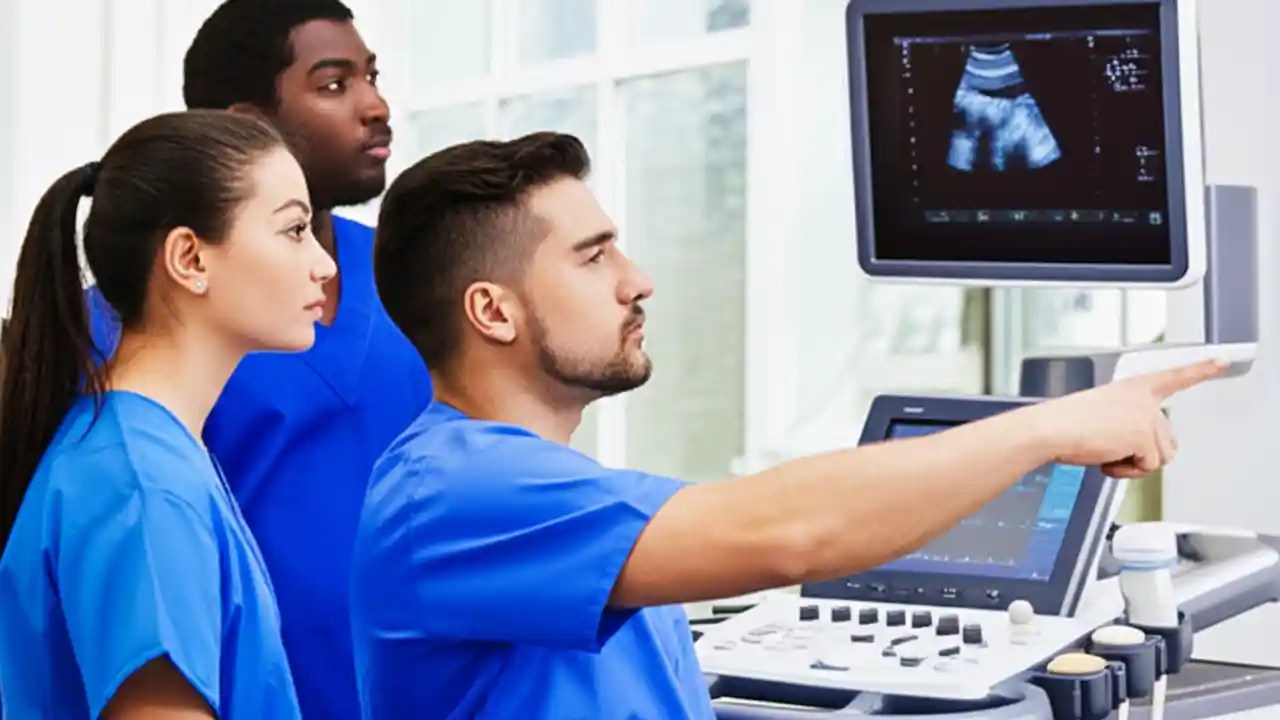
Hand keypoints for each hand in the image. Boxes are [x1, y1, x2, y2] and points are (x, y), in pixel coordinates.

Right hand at [1025, 358, 1227, 477]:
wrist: (1051, 429)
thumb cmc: (1066, 423)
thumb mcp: (1104, 415)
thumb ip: (1130, 425)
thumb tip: (1142, 453)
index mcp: (1134, 388)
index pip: (1174, 376)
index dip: (1201, 369)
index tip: (1222, 361)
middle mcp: (1145, 399)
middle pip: (1168, 438)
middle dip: (1145, 453)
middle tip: (1113, 450)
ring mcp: (1146, 416)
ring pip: (1160, 457)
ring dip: (1134, 463)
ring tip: (1106, 452)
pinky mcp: (1143, 436)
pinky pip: (1147, 466)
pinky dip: (1126, 470)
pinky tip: (1105, 458)